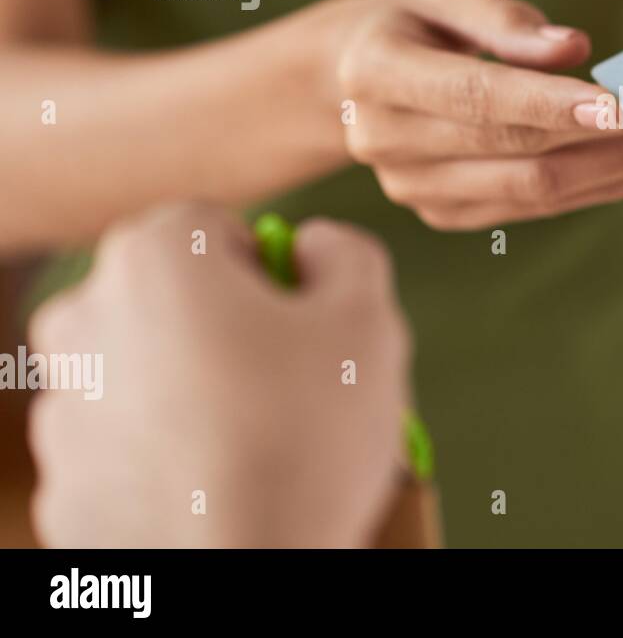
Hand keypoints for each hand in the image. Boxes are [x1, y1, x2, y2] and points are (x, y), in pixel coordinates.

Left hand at [28, 203, 410, 546]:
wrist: (246, 581)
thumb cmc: (306, 442)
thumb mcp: (369, 318)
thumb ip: (345, 251)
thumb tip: (312, 246)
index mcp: (152, 260)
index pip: (217, 230)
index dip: (272, 275)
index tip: (302, 328)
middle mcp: (84, 322)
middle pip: (176, 299)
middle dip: (231, 330)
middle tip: (292, 386)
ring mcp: (64, 409)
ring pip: (151, 372)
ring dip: (199, 392)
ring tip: (263, 445)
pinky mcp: (65, 483)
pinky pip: (130, 446)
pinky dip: (172, 455)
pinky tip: (224, 484)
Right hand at [330, 0, 622, 229]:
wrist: (346, 78)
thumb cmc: (406, 20)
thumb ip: (500, 18)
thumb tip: (573, 49)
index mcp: (377, 72)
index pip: (480, 97)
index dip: (556, 105)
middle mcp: (384, 141)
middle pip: (514, 151)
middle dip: (603, 140)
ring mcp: (411, 187)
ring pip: (529, 191)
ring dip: (609, 172)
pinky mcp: (440, 213)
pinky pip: (528, 208)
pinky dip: (588, 190)